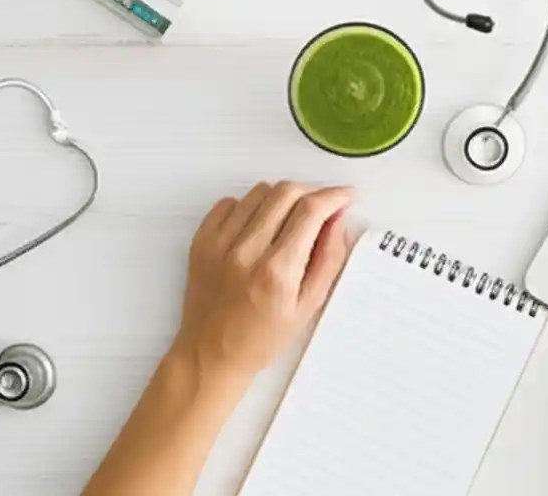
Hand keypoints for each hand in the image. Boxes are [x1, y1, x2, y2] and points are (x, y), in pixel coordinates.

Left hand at [172, 181, 353, 385]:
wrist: (210, 354)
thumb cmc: (261, 338)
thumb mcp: (308, 306)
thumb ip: (328, 260)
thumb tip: (337, 221)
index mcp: (276, 271)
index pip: (311, 211)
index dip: (334, 196)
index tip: (346, 196)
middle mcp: (246, 252)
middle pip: (286, 192)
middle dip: (312, 192)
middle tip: (322, 207)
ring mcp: (219, 244)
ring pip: (259, 192)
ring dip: (282, 197)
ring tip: (289, 220)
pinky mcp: (201, 241)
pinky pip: (230, 203)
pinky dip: (249, 206)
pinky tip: (258, 226)